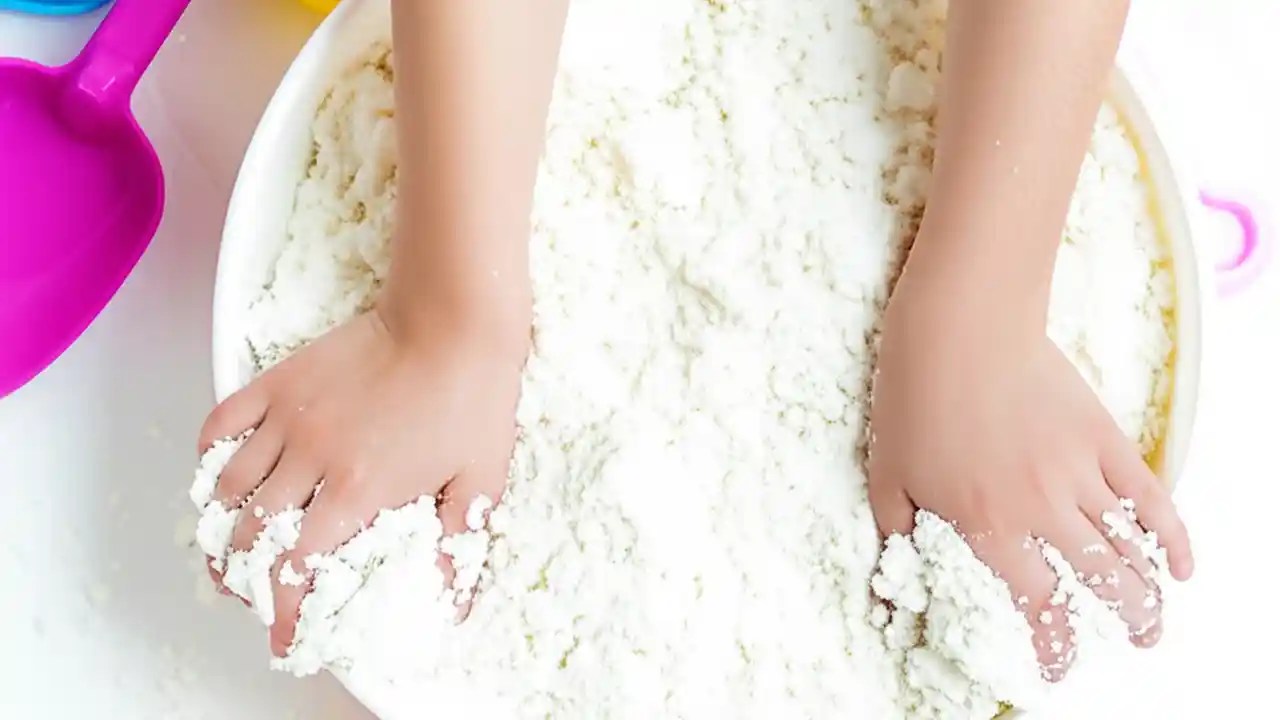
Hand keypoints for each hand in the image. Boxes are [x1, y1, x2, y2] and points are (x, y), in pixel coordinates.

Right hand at [198, 304, 526, 655]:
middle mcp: (311, 459)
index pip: (297, 568)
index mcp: (356, 491)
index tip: (283, 637)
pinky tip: (219, 472)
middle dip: (242, 578)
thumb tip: (451, 601)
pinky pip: (224, 420)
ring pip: (228, 485)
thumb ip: (458, 545)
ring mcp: (290, 417)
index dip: (283, 611)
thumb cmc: (472, 398)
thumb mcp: (480, 481)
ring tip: (226, 548)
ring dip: (219, 525)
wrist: (452, 320)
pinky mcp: (281, 380)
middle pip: (251, 535)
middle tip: (250, 597)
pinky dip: (211, 452)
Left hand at [867, 257, 1193, 679]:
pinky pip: (1153, 496)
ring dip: (1149, 593)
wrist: (959, 327)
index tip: (1058, 667)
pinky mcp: (1104, 438)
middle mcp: (1042, 508)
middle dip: (1122, 624)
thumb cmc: (912, 400)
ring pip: (1130, 549)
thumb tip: (887, 601)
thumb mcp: (887, 477)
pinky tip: (1182, 565)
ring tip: (1152, 620)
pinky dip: (1174, 536)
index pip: (1037, 606)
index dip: (1055, 645)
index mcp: (989, 525)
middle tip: (1132, 642)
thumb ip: (895, 541)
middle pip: (1100, 585)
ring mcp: (1080, 472)